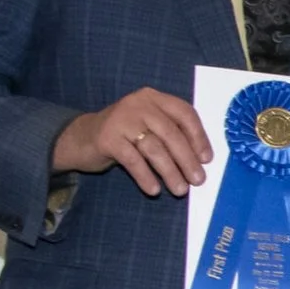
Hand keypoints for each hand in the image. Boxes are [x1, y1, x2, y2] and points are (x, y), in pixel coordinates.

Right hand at [51, 88, 209, 196]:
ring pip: (153, 147)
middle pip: (170, 133)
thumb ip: (171, 136)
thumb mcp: (149, 128)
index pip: (184, 113)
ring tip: (180, 189)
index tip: (207, 159)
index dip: (198, 136)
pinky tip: (154, 190)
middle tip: (198, 180)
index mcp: (154, 98)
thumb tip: (199, 161)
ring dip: (169, 171)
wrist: (82, 137)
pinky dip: (145, 176)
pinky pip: (132, 160)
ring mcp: (121, 119)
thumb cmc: (126, 136)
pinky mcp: (107, 138)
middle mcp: (138, 104)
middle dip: (187, 159)